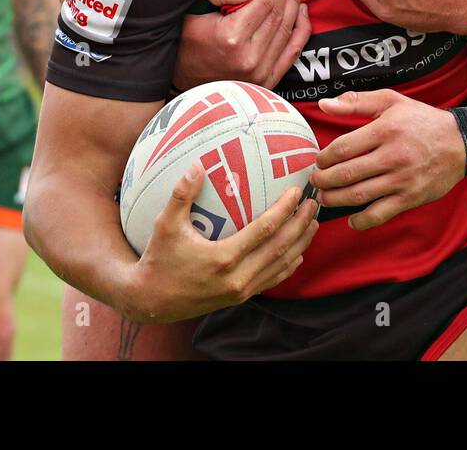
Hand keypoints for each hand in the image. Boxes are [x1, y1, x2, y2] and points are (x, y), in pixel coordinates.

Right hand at [125, 161, 318, 323]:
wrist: (151, 301)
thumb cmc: (158, 259)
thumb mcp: (164, 224)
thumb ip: (182, 194)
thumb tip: (197, 165)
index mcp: (223, 258)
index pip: (264, 230)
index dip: (284, 210)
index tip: (297, 192)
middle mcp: (237, 278)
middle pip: (281, 248)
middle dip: (301, 224)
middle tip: (315, 203)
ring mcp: (241, 291)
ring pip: (282, 266)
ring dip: (301, 244)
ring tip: (314, 223)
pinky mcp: (240, 298)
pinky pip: (272, 280)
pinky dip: (289, 265)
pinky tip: (298, 252)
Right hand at [172, 0, 310, 90]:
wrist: (187, 83)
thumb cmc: (188, 44)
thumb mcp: (194, 12)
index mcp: (231, 37)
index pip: (263, 1)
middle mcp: (250, 56)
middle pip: (277, 13)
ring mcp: (261, 71)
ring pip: (287, 29)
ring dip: (295, 2)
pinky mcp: (268, 81)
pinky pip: (292, 51)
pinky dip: (301, 29)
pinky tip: (302, 9)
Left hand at [311, 89, 464, 229]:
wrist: (461, 142)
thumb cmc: (422, 120)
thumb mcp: (391, 101)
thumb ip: (356, 102)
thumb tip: (324, 104)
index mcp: (385, 130)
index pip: (342, 148)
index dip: (323, 158)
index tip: (319, 161)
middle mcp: (393, 156)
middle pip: (346, 173)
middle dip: (323, 180)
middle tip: (315, 181)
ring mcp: (402, 179)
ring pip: (359, 195)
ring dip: (335, 200)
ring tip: (324, 198)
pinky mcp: (411, 198)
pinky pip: (380, 214)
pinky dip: (362, 221)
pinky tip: (351, 219)